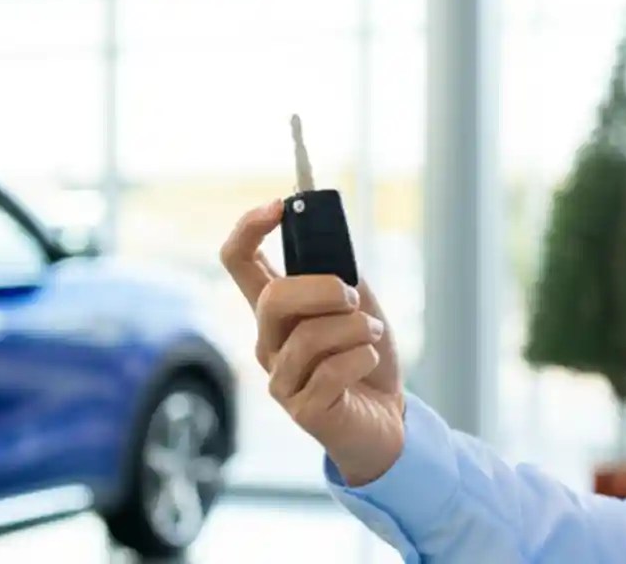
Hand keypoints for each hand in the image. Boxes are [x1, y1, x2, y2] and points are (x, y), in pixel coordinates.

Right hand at [220, 199, 405, 485]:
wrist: (388, 420)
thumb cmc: (366, 357)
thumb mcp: (358, 306)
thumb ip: (339, 276)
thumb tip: (331, 244)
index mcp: (276, 310)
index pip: (237, 261)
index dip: (249, 227)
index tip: (280, 205)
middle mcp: (268, 343)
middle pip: (273, 298)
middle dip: (324, 288)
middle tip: (354, 299)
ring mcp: (280, 379)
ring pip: (310, 336)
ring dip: (358, 328)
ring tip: (372, 336)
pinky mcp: (302, 409)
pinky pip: (333, 370)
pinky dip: (363, 358)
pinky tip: (368, 364)